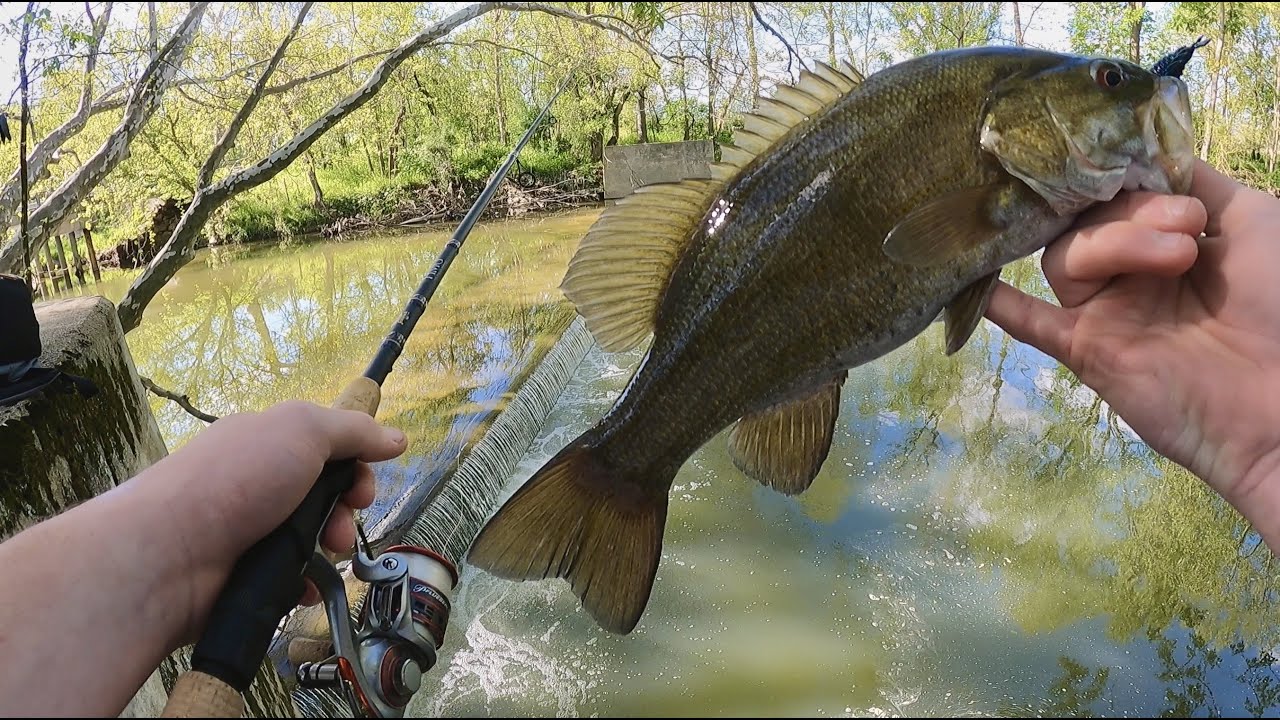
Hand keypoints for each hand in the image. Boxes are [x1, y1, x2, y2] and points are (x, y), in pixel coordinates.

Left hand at [127, 400, 407, 646]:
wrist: (168, 554)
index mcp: (266, 442)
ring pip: (313, 537)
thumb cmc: (236, 480)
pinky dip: (305, 581)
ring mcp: (250, 531)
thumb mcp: (302, 430)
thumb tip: (396, 437)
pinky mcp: (245, 575)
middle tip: (343, 525)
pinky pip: (292, 577)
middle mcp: (257, 483)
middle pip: (325, 494)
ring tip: (326, 555)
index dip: (354, 466)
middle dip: (347, 510)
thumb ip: (353, 430)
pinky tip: (304, 583)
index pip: (326, 449)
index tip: (361, 487)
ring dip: (331, 546)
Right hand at [986, 159, 1279, 549]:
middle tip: (1185, 231)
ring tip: (1173, 259)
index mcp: (1167, 236)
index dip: (1128, 176)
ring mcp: (1106, 310)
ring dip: (1114, 244)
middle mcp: (1130, 270)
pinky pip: (1030, 322)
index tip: (1152, 175)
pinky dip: (1000, 303)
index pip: (1119, 191)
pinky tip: (975, 284)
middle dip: (1135, 213)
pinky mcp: (1087, 349)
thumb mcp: (1253, 219)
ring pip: (1067, 255)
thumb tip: (1144, 154)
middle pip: (1089, 218)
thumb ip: (1196, 181)